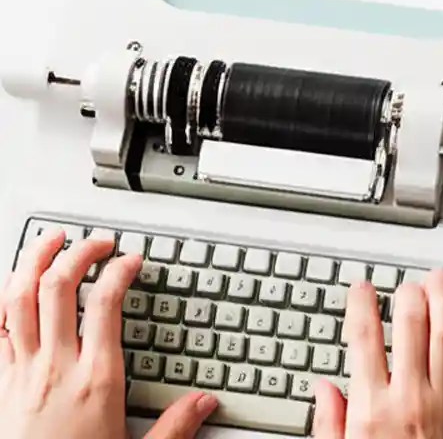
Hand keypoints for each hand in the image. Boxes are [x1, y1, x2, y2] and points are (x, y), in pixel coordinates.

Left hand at [0, 229, 218, 438]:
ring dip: (31, 262)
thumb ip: (174, 427)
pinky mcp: (0, 382)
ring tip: (48, 242)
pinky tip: (10, 286)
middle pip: (59, 287)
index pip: (106, 304)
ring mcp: (22, 371)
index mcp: (97, 379)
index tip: (130, 261)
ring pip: (18, 298)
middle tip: (95, 243)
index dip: (119, 271)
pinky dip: (1, 300)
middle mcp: (56, 367)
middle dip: (77, 253)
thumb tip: (203, 403)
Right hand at [314, 269, 442, 438]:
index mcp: (372, 410)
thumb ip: (330, 424)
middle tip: (403, 284)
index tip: (361, 290)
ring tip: (439, 280)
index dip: (361, 306)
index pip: (364, 340)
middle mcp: (411, 400)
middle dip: (406, 295)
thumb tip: (323, 390)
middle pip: (410, 327)